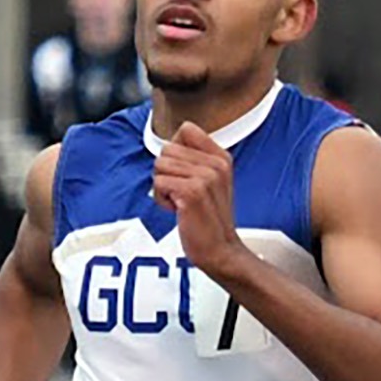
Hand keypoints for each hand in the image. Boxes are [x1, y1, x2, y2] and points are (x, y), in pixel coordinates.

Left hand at [152, 121, 245, 275]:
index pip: (186, 129)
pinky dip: (161, 200)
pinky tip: (178, 211)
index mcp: (222, 157)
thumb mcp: (210, 182)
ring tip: (181, 203)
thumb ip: (195, 159)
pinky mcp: (192, 192)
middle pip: (167, 148)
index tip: (184, 174)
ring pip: (159, 165)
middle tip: (182, 194)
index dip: (175, 151)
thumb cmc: (209, 220)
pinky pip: (158, 183)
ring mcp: (206, 177)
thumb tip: (169, 144)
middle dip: (165, 172)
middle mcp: (216, 164)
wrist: (221, 251)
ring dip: (163, 188)